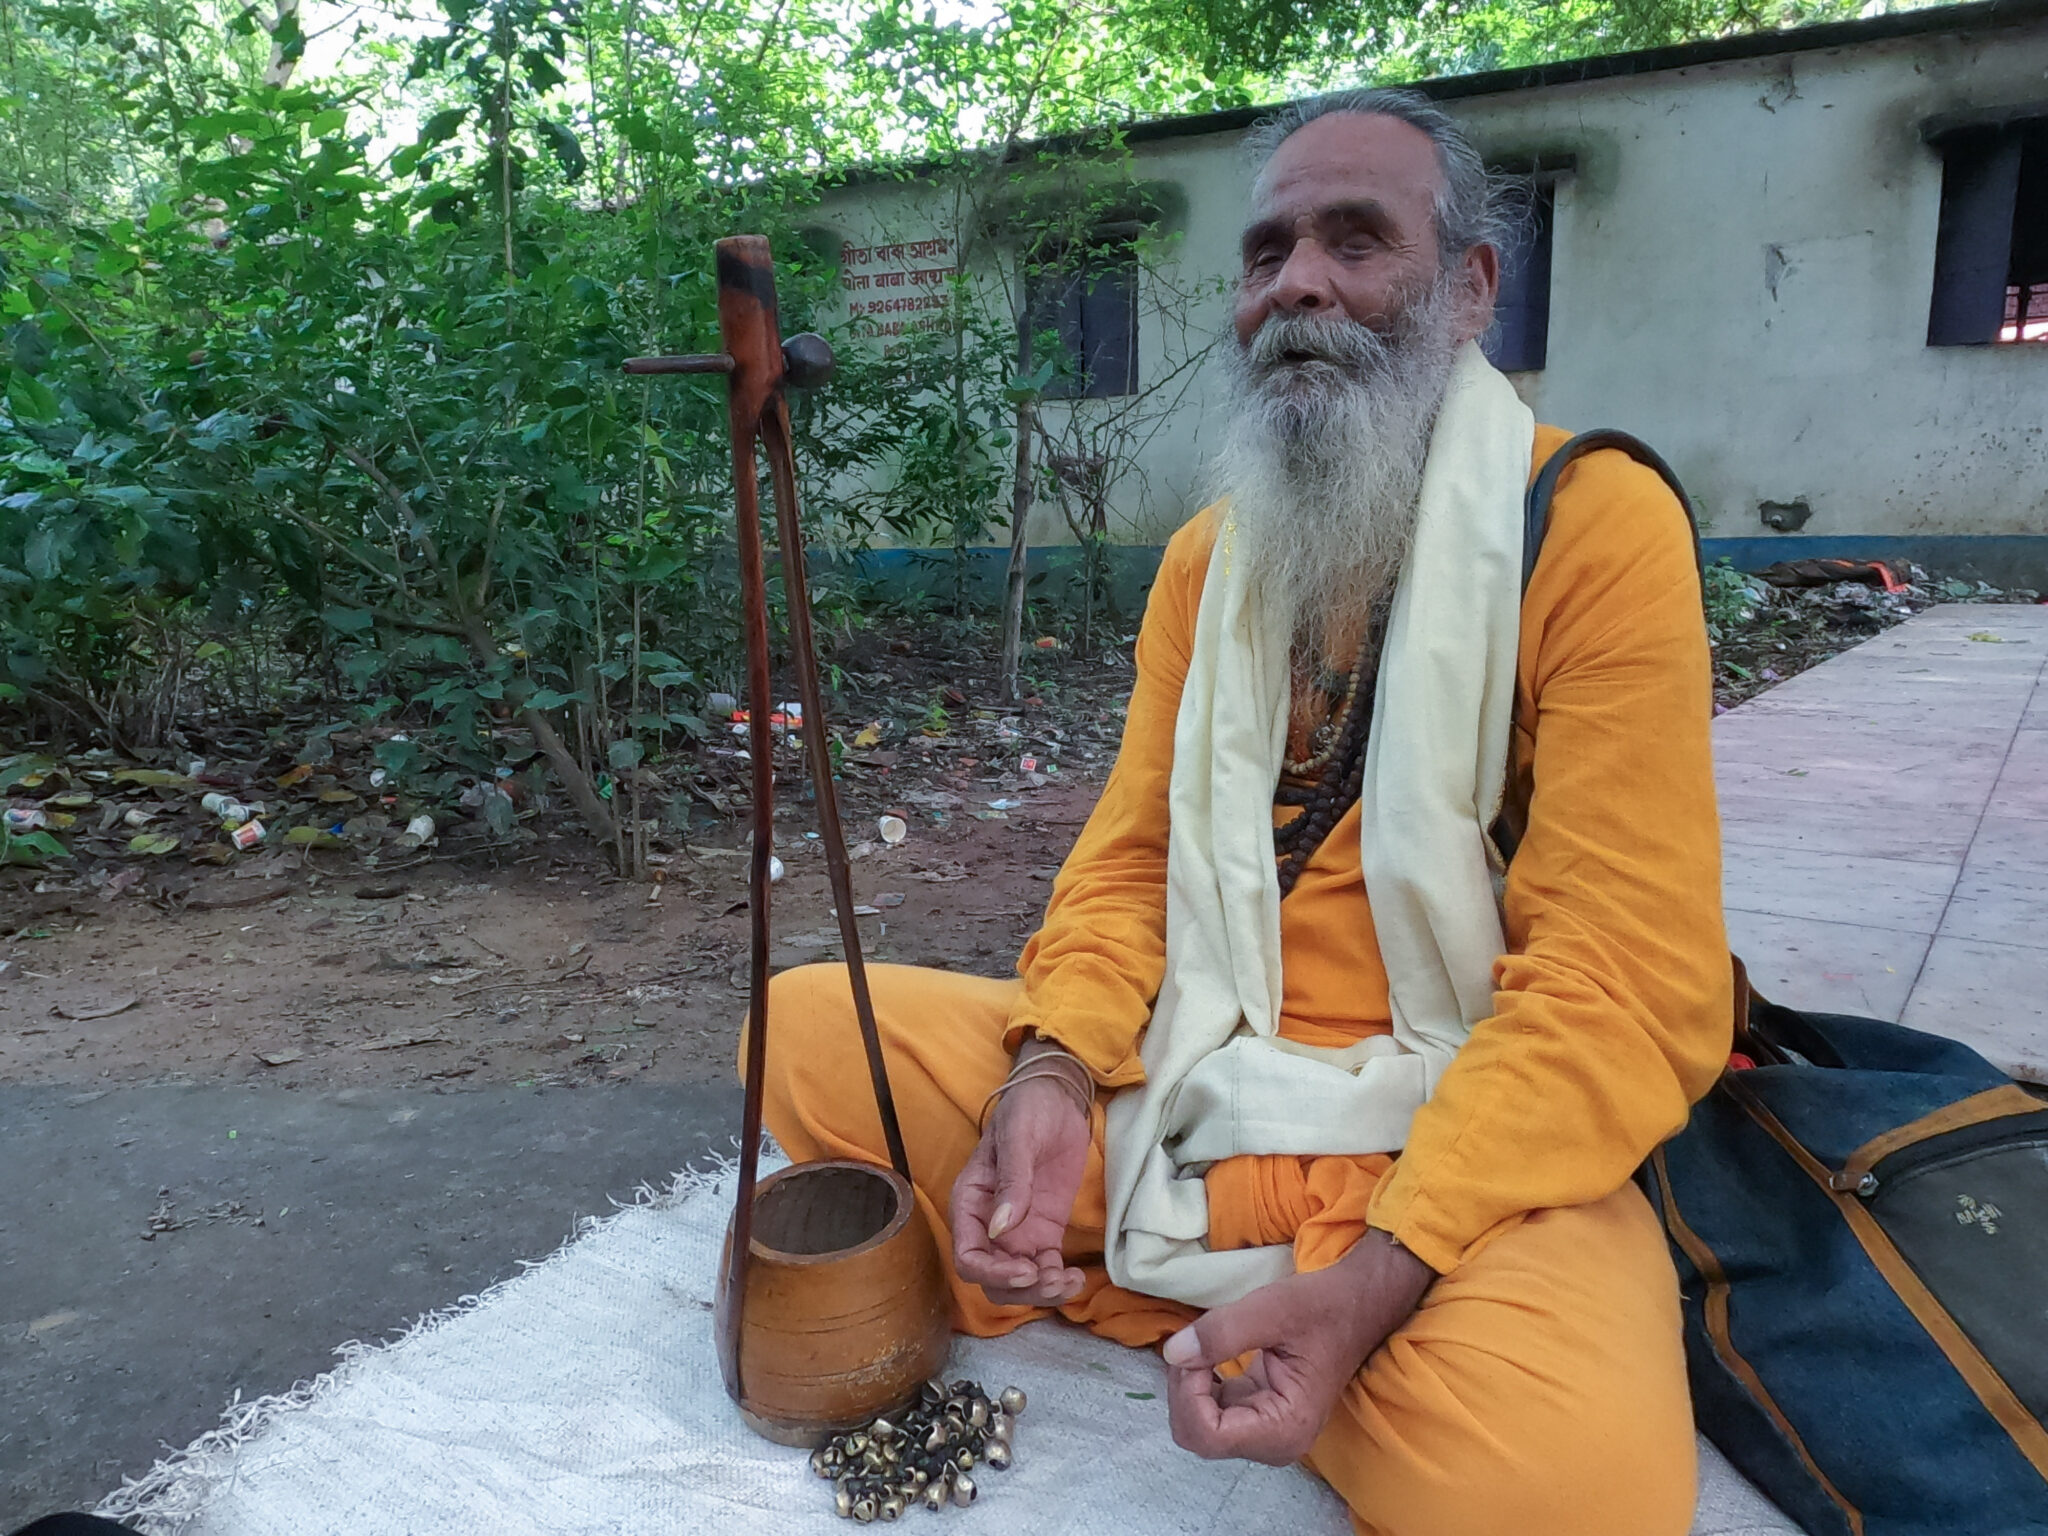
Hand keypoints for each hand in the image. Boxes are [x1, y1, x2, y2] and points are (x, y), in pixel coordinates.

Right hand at [949, 1043, 1092, 1307]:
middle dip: (1020, 1290)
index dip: (992, 1274)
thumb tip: (999, 1229)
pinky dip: (1059, 1282)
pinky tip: (1078, 1277)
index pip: (968, 1256)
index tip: (1025, 1271)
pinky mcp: (1045, 1231)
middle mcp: (990, 1224)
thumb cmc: (1028, 1108)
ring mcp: (1018, 1231)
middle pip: (992, 1279)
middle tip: (1052, 1279)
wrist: (1058, 1095)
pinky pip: (1046, 1269)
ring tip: (1069, 1281)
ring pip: (1020, 1282)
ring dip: (1041, 1292)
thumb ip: (1011, 1182)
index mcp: (971, 1202)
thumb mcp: (1018, 1137)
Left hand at [1163, 1229, 1433, 1464]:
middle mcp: (1276, 1444)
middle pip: (1199, 1436)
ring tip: (1204, 1345)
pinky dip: (1199, 1386)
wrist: (1357, 1305)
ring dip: (1189, 1386)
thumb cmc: (1323, 1307)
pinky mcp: (1259, 1417)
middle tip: (1196, 1343)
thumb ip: (1221, 1332)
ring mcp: (1267, 1434)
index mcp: (1284, 1428)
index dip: (1187, 1394)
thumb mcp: (1272, 1308)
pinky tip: (1209, 1356)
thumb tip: (1172, 1353)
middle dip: (1184, 1390)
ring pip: (1200, 1426)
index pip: (1207, 1435)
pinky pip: (1212, 1413)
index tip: (1194, 1350)